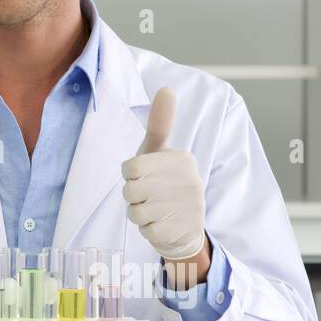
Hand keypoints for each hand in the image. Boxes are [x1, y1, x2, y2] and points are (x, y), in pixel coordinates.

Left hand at [120, 87, 205, 260]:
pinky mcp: (183, 231)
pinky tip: (161, 225)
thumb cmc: (164, 182)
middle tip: (149, 197)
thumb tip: (167, 89)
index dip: (131, 176)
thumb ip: (160, 123)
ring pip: (135, 212)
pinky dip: (147, 230)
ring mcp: (188, 208)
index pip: (132, 168)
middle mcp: (189, 181)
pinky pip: (145, 231)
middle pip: (131, 190)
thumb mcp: (159, 151)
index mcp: (182, 159)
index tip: (145, 177)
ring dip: (138, 214)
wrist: (186, 227)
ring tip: (155, 211)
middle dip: (133, 197)